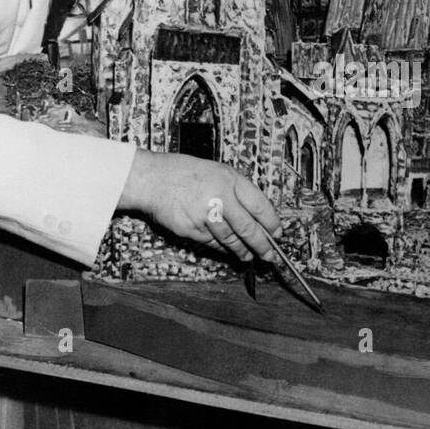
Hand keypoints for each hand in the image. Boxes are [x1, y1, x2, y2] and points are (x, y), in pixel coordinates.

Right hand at [118, 149, 279, 261]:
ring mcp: (206, 216)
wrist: (152, 180)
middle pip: (248, 228)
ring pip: (231, 239)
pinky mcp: (192, 230)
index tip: (277, 233)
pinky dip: (223, 248)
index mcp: (230, 180)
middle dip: (262, 245)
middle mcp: (221, 198)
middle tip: (270, 256)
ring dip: (242, 250)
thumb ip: (237, 191)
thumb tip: (256, 215)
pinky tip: (228, 250)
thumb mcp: (218, 172)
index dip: (271, 223)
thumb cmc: (186, 173)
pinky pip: (213, 243)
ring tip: (250, 256)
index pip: (260, 206)